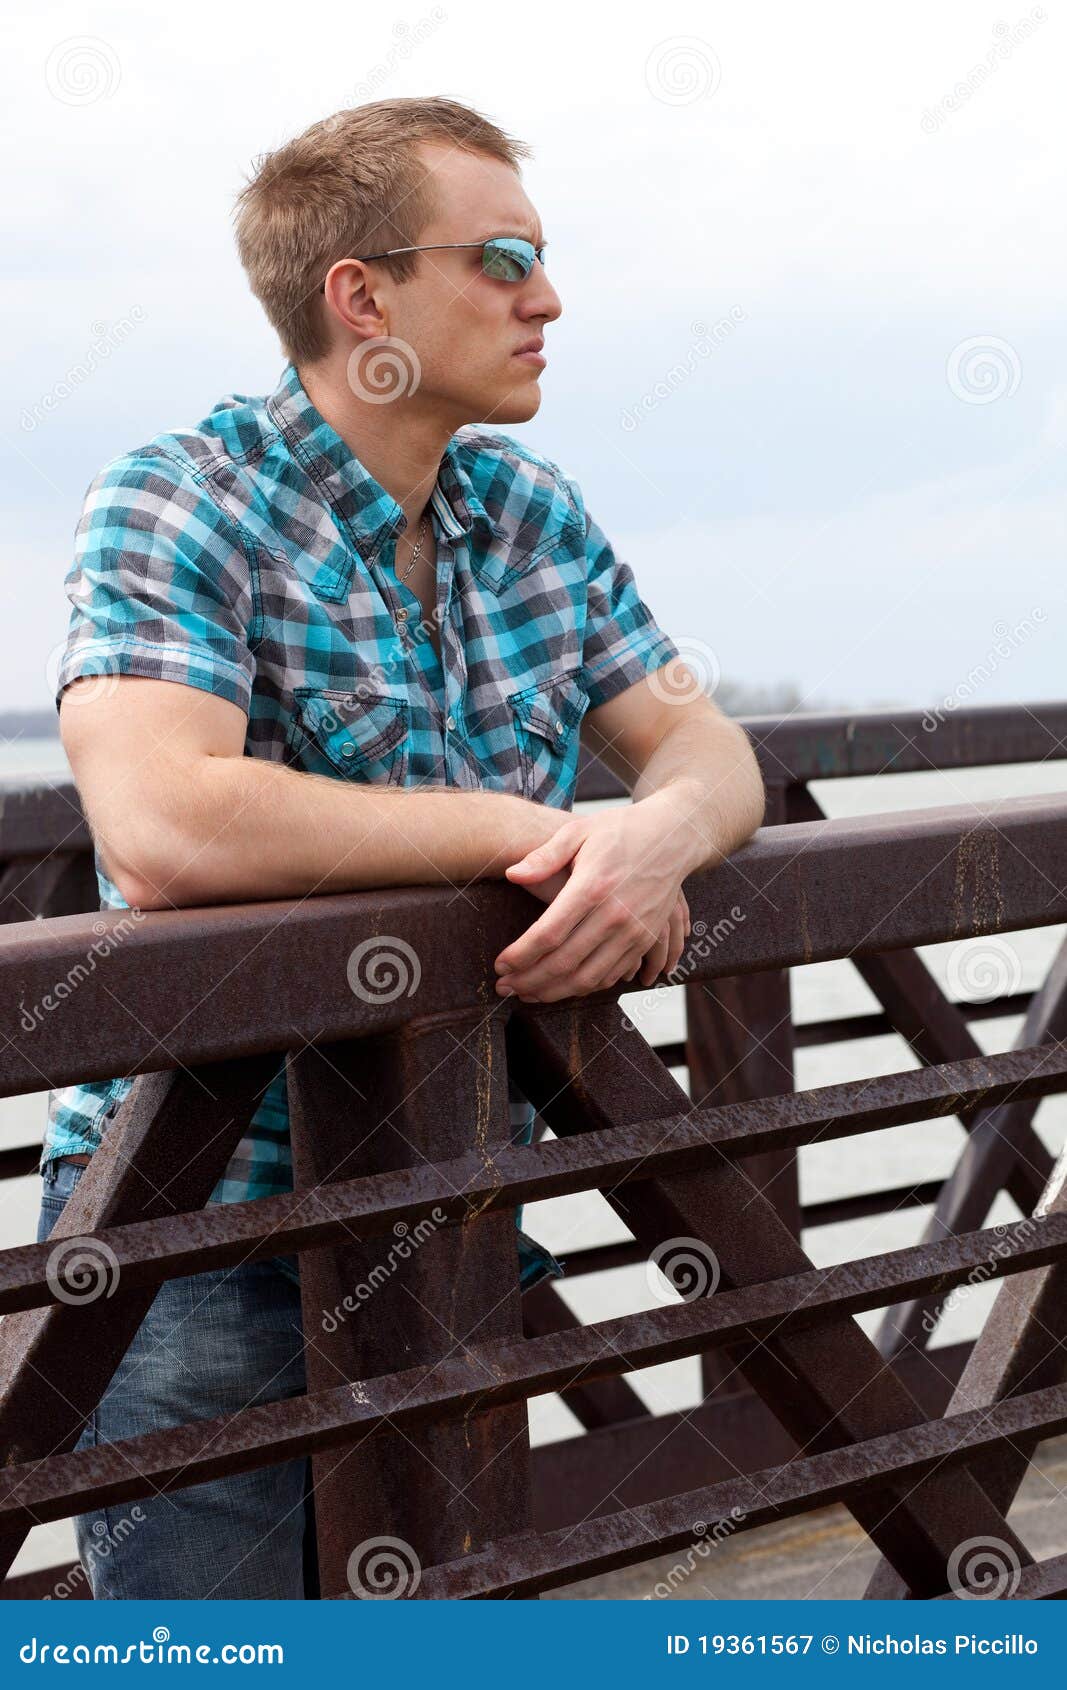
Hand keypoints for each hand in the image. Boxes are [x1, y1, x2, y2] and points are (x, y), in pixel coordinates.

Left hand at [495, 796, 697, 1002]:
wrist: (673, 835)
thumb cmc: (620, 831)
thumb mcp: (579, 831)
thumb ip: (545, 856)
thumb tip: (512, 875)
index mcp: (592, 886)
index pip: (548, 934)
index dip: (520, 955)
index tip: (500, 964)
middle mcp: (615, 914)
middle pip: (565, 963)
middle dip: (529, 981)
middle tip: (504, 987)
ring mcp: (634, 931)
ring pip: (588, 978)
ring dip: (554, 992)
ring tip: (527, 994)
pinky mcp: (645, 939)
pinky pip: (612, 975)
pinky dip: (585, 987)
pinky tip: (563, 988)